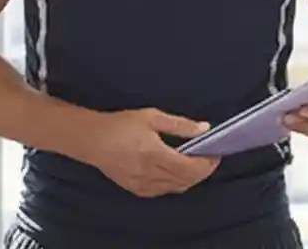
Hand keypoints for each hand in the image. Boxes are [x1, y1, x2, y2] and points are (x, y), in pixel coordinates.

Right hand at [83, 108, 220, 197]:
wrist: (92, 140)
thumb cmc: (121, 125)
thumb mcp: (152, 117)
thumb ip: (180, 125)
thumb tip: (205, 128)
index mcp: (156, 155)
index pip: (190, 168)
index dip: (207, 164)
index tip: (215, 154)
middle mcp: (151, 174)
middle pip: (186, 180)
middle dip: (202, 171)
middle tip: (209, 159)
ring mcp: (143, 185)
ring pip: (176, 188)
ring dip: (189, 179)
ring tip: (194, 164)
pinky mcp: (136, 189)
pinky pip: (163, 191)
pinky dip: (174, 183)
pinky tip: (175, 172)